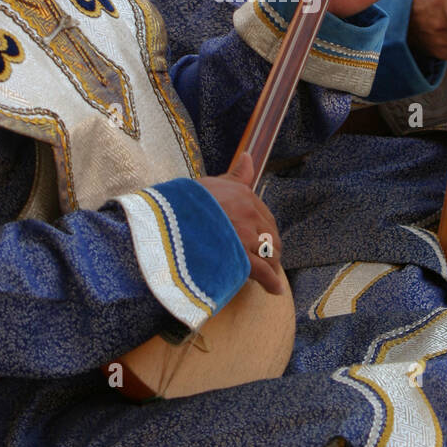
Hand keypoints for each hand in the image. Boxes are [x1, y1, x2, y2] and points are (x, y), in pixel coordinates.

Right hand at [198, 152, 283, 293]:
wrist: (171, 221)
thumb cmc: (187, 201)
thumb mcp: (212, 182)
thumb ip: (235, 175)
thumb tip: (249, 157)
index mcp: (244, 195)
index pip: (264, 213)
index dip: (264, 226)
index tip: (262, 233)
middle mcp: (250, 215)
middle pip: (270, 234)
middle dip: (270, 246)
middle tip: (266, 255)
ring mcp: (247, 238)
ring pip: (270, 253)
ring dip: (271, 262)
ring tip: (270, 271)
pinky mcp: (241, 259)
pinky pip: (263, 272)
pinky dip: (272, 282)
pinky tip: (275, 289)